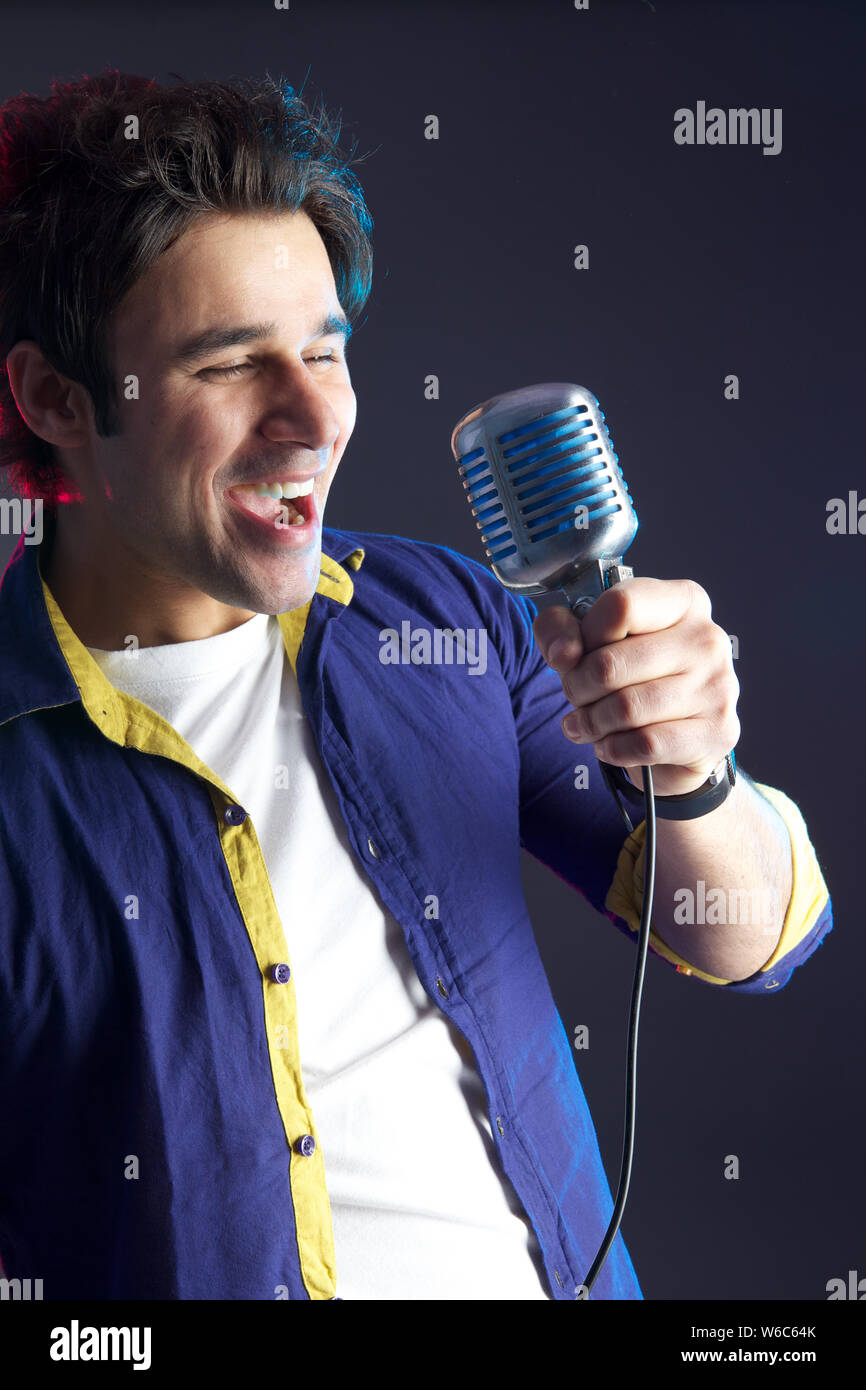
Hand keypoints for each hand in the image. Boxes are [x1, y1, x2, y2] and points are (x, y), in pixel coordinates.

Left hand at [532, 577, 739, 796]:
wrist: (677, 740)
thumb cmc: (631, 678)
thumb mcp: (587, 640)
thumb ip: (559, 629)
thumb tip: (563, 653)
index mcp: (683, 601)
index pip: (621, 606)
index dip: (584, 635)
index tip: (578, 654)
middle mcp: (707, 638)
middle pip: (611, 663)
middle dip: (577, 687)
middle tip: (576, 696)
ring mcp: (718, 686)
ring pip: (626, 708)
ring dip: (592, 722)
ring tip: (587, 723)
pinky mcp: (718, 732)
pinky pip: (646, 744)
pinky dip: (614, 749)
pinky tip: (609, 745)